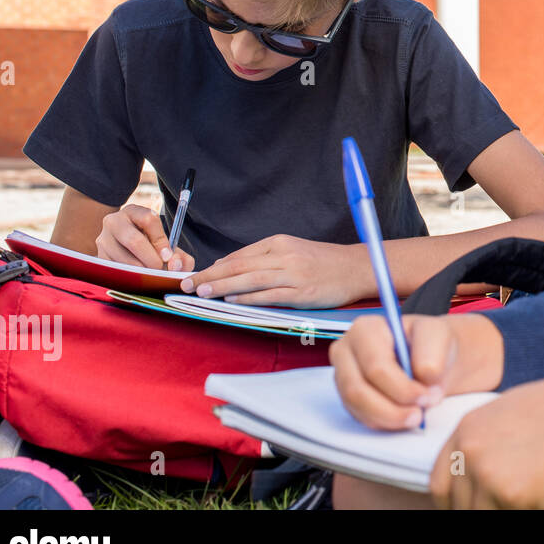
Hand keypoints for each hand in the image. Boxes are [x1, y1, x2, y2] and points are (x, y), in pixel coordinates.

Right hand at [96, 204, 194, 271]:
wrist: (128, 250)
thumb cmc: (152, 247)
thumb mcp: (166, 245)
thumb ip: (179, 255)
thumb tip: (175, 265)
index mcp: (133, 211)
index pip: (149, 219)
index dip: (161, 240)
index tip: (168, 256)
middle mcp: (114, 222)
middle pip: (134, 240)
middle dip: (151, 259)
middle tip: (159, 269)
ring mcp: (103, 240)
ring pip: (123, 259)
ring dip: (140, 271)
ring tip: (150, 275)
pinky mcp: (98, 257)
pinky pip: (115, 270)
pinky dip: (129, 278)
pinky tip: (137, 278)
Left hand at [181, 234, 365, 306]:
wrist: (357, 267)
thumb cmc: (324, 261)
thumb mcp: (293, 250)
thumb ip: (264, 258)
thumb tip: (230, 268)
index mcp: (280, 243)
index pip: (239, 256)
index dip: (214, 267)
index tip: (194, 275)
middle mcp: (284, 256)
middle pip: (239, 266)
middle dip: (209, 276)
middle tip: (186, 285)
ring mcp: (293, 275)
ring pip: (250, 280)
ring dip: (222, 286)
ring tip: (201, 293)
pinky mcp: (302, 293)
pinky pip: (270, 295)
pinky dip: (248, 297)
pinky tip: (231, 300)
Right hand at [330, 314, 464, 428]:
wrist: (431, 361)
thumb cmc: (430, 345)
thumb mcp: (439, 336)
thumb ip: (433, 351)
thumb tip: (424, 375)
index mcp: (366, 329)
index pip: (375, 366)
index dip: (402, 387)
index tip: (428, 396)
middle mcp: (346, 351)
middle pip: (358, 390)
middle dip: (392, 408)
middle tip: (420, 414)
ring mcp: (343, 376)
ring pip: (357, 407)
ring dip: (389, 418)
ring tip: (416, 417)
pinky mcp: (348, 399)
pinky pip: (360, 418)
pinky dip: (384, 423)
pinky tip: (403, 418)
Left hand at [428, 359, 543, 508]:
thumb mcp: (509, 416)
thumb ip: (484, 446)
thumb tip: (477, 481)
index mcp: (466, 430)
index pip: (440, 484)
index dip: (455, 503)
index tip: (470, 508)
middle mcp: (469, 452)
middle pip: (461, 507)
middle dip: (483, 510)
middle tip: (511, 504)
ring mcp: (488, 474)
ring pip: (489, 514)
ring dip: (514, 510)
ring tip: (543, 488)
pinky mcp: (512, 494)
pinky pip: (521, 517)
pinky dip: (542, 509)